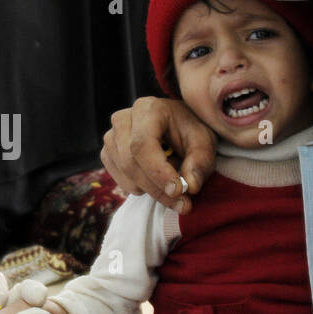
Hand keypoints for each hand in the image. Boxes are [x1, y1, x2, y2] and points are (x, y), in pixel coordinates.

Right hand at [100, 96, 216, 214]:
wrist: (176, 127)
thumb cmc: (190, 131)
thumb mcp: (204, 142)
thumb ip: (200, 162)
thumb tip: (190, 186)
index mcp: (148, 109)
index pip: (143, 144)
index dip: (158, 171)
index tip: (178, 191)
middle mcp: (123, 120)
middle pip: (131, 162)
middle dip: (157, 188)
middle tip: (183, 204)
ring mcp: (111, 137)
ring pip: (126, 174)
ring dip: (152, 189)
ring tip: (174, 182)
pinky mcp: (108, 153)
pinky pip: (120, 180)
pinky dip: (141, 188)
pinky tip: (157, 179)